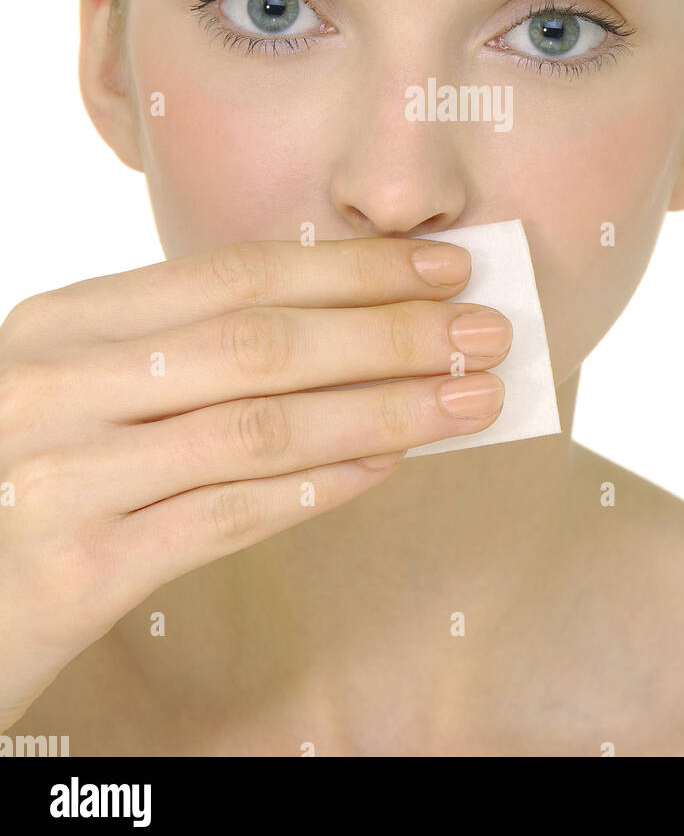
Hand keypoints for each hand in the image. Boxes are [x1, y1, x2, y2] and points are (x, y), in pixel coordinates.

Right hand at [0, 236, 509, 730]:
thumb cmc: (20, 475)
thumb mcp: (74, 386)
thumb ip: (175, 352)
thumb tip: (336, 326)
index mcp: (66, 321)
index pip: (238, 274)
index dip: (352, 269)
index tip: (442, 266)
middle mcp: (60, 384)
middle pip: (262, 342)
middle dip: (392, 333)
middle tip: (485, 331)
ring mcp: (64, 474)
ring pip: (260, 427)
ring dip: (382, 409)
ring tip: (466, 400)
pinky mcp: (77, 569)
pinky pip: (227, 517)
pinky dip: (320, 486)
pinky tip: (387, 465)